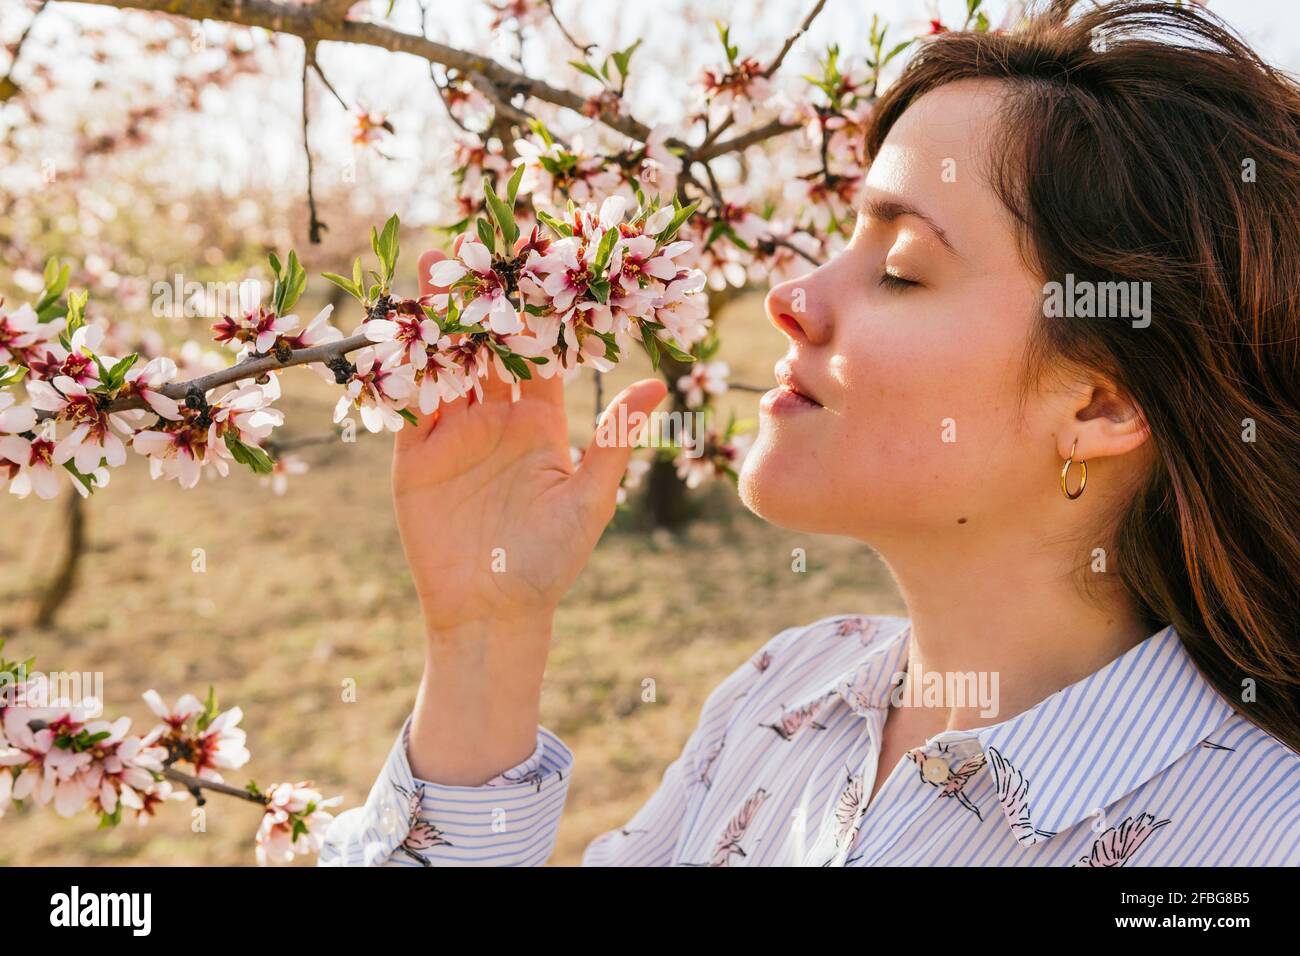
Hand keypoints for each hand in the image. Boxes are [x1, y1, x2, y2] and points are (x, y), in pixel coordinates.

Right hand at [393, 248, 667, 635]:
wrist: (494, 612)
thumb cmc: (552, 561)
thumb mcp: (590, 496)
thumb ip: (614, 435)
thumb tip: (660, 380)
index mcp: (539, 422)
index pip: (537, 354)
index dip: (537, 311)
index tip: (537, 263)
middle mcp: (495, 419)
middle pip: (485, 348)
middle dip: (478, 300)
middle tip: (473, 245)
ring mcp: (452, 435)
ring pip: (444, 366)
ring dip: (437, 322)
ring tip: (429, 270)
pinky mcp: (414, 458)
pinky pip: (409, 407)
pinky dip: (404, 372)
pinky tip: (400, 332)